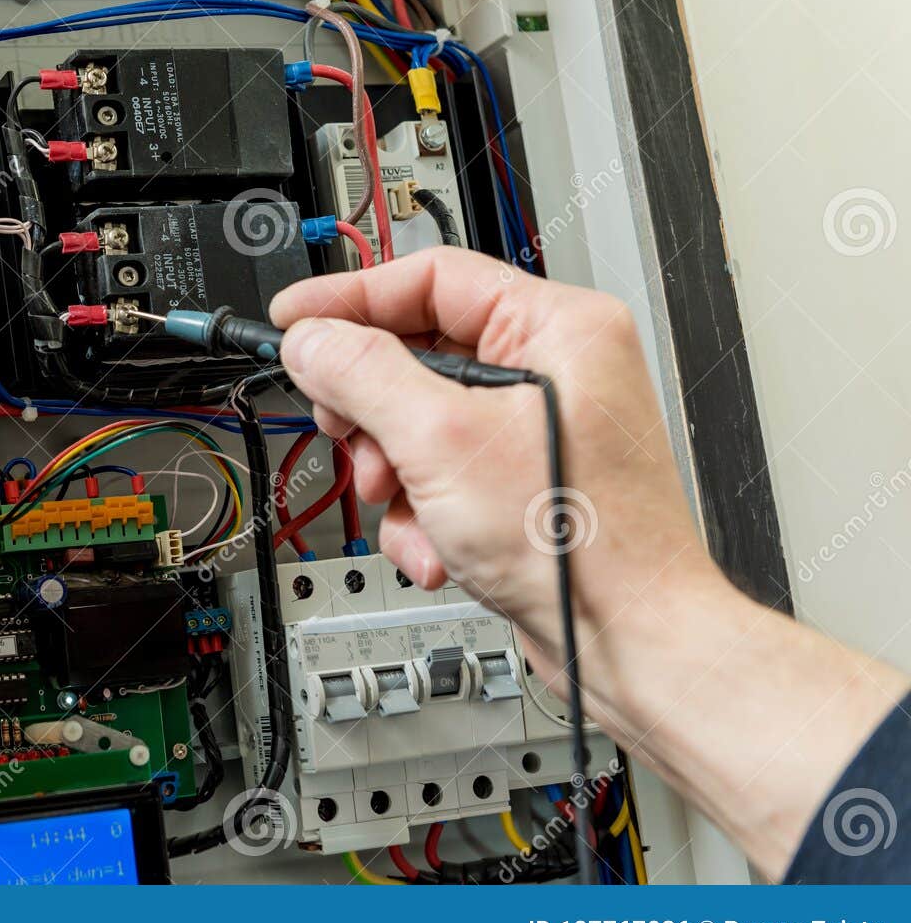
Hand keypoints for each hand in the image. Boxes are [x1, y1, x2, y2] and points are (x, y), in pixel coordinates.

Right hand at [271, 247, 908, 877]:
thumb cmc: (585, 544)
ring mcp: (535, 429)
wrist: (628, 642)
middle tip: (344, 433)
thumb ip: (363, 376)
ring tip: (405, 509)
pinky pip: (438, 475)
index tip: (294, 321)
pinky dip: (422, 515)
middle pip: (414, 355)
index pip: (430, 280)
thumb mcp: (443, 441)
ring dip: (393, 477)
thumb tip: (313, 341)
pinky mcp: (520, 484)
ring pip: (416, 422)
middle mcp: (553, 369)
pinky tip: (436, 548)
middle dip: (370, 412)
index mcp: (557, 328)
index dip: (351, 299)